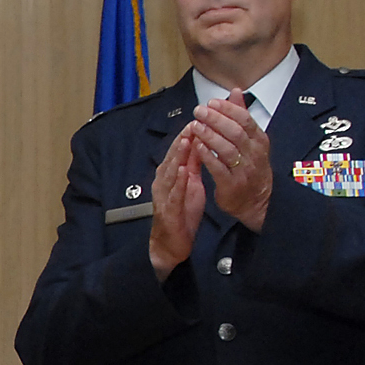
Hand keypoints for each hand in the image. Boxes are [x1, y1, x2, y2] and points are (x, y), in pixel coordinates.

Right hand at [147, 128, 206, 278]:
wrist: (171, 243)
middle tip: (192, 124)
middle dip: (182, 140)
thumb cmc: (182, 213)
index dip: (187, 136)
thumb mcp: (190, 185)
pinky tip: (183, 172)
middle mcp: (164, 183)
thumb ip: (193, 166)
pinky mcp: (169, 210)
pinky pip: (174, 194)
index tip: (198, 120)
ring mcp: (164, 196)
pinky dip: (178, 182)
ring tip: (186, 141)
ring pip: (170, 172)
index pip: (178, 152)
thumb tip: (200, 146)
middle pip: (172, 158)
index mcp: (170, 176)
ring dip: (177, 156)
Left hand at [191, 97, 271, 230]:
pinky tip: (196, 146)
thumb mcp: (251, 141)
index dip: (228, 109)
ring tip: (195, 126)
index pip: (245, 120)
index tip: (212, 102)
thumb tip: (235, 92)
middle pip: (235, 132)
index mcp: (259, 141)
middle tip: (199, 111)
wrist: (256, 202)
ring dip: (209, 136)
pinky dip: (207, 156)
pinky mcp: (231, 184)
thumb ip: (241, 116)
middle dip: (216, 119)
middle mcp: (254, 154)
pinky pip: (218, 168)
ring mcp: (243, 170)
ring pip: (227, 149)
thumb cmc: (251, 168)